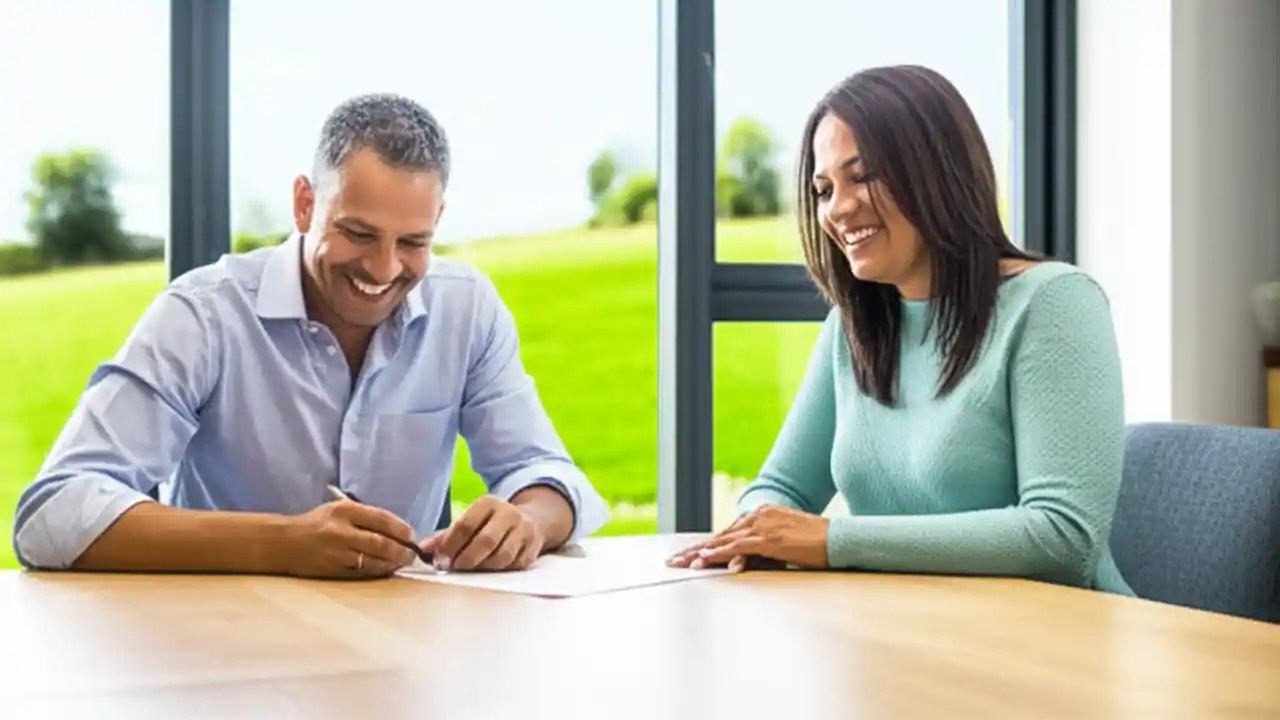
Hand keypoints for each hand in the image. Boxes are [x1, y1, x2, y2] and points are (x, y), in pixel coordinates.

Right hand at [282, 500, 417, 578]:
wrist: (283, 542)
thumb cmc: (315, 524)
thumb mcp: (338, 510)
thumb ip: (364, 516)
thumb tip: (397, 530)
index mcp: (344, 511)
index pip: (381, 518)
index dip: (400, 528)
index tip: (411, 535)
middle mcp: (341, 531)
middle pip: (381, 542)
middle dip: (401, 550)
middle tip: (412, 554)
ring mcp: (337, 552)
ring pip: (374, 560)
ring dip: (392, 563)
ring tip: (402, 562)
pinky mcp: (333, 569)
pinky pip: (362, 572)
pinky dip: (378, 571)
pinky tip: (386, 570)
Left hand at [421, 495, 543, 571]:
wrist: (530, 520)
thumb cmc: (491, 525)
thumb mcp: (471, 522)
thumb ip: (446, 536)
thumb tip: (423, 549)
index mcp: (489, 503)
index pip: (466, 525)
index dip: (451, 545)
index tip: (440, 559)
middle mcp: (509, 513)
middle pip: (485, 541)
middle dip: (467, 559)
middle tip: (455, 568)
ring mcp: (524, 530)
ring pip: (502, 556)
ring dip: (483, 567)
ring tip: (471, 569)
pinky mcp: (533, 547)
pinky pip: (514, 565)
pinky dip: (499, 571)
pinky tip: (489, 570)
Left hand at [666, 504, 829, 571]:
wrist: (839, 538)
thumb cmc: (816, 543)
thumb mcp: (787, 541)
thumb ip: (765, 547)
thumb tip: (748, 561)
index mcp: (762, 514)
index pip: (728, 532)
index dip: (705, 544)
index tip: (687, 554)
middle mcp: (759, 516)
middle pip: (720, 535)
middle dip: (695, 550)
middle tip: (673, 560)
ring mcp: (764, 526)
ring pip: (725, 540)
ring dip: (701, 554)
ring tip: (682, 563)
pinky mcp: (771, 539)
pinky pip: (740, 546)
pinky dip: (721, 553)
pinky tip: (707, 558)